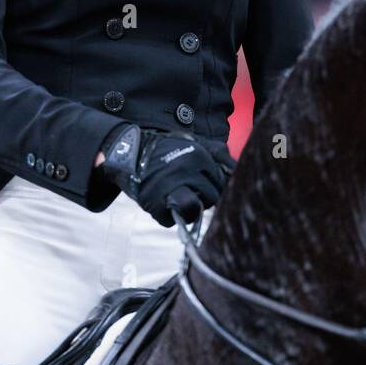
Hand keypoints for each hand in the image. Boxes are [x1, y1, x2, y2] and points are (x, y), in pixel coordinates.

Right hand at [98, 124, 228, 226]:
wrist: (130, 151)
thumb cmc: (167, 149)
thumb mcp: (196, 144)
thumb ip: (219, 157)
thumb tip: (235, 174)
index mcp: (199, 157)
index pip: (222, 182)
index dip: (214, 184)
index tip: (203, 181)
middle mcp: (187, 171)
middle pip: (212, 197)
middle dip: (204, 196)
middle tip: (189, 189)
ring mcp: (170, 187)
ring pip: (195, 210)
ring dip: (190, 208)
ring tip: (178, 196)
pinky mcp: (154, 202)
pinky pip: (171, 220)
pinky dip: (168, 216)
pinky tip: (164, 203)